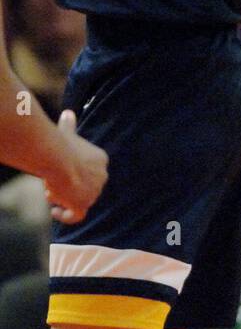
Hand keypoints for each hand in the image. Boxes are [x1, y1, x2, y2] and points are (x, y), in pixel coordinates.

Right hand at [44, 109, 108, 223]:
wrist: (58, 158)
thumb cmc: (61, 144)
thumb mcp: (66, 133)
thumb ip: (69, 125)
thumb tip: (68, 113)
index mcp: (101, 160)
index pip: (88, 172)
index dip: (73, 173)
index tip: (59, 171)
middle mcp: (101, 177)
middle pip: (83, 187)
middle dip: (68, 186)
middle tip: (52, 182)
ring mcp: (93, 193)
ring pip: (78, 200)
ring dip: (63, 197)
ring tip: (50, 190)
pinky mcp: (83, 205)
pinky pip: (76, 216)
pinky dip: (66, 215)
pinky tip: (56, 211)